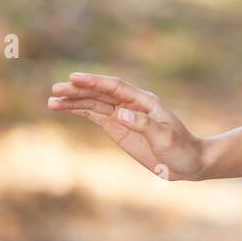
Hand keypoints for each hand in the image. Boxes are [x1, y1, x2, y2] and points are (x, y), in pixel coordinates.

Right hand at [47, 72, 204, 180]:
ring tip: (51, 102)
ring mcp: (124, 116)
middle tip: (55, 90)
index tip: (74, 78)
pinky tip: (65, 108)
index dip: (95, 82)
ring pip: (95, 104)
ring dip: (74, 101)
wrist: (189, 162)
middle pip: (100, 93)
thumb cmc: (181, 148)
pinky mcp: (119, 128)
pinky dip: (80, 111)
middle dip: (78, 91)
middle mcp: (131, 104)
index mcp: (144, 101)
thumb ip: (143, 124)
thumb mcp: (164, 138)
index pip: (115, 87)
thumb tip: (120, 113)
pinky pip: (96, 115)